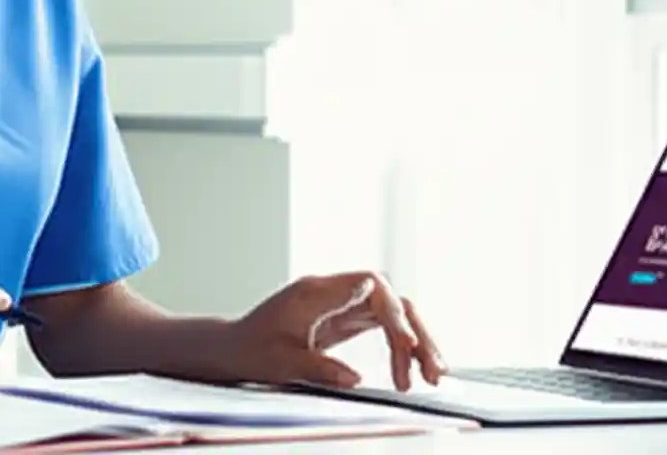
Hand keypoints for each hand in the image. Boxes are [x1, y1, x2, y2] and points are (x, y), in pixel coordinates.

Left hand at [231, 272, 445, 390]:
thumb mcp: (280, 364)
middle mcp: (334, 291)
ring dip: (416, 340)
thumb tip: (356, 379)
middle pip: (391, 300)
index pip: (370, 288)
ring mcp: (342, 302)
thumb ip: (317, 368)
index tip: (407, 346)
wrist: (233, 346)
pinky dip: (401, 345)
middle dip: (416, 333)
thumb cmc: (251, 349)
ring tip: (433, 375)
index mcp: (316, 292)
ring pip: (393, 312)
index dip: (394, 314)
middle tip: (432, 371)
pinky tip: (413, 367)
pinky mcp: (346, 317)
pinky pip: (383, 325)